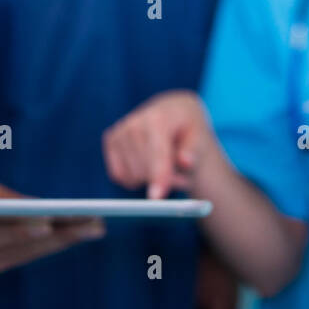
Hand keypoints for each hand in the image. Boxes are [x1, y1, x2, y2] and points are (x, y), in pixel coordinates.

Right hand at [0, 166, 104, 279]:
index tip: (53, 222)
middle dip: (62, 235)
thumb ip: (2, 195)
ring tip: (94, 229)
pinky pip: (22, 257)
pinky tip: (73, 235)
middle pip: (22, 246)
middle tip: (95, 224)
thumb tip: (42, 206)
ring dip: (63, 242)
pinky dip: (48, 246)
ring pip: (28, 254)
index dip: (25, 228)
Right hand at [103, 90, 217, 199]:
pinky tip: (147, 164)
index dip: (158, 176)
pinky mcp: (110, 140)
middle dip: (163, 181)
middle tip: (181, 178)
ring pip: (131, 176)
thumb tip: (185, 162)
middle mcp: (134, 123)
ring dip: (150, 181)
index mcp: (158, 119)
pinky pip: (119, 175)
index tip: (156, 198)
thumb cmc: (187, 126)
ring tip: (166, 167)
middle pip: (142, 170)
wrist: (171, 110)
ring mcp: (119, 132)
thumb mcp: (198, 135)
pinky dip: (135, 178)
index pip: (157, 154)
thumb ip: (192, 150)